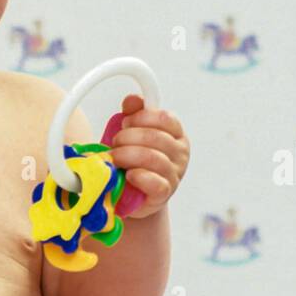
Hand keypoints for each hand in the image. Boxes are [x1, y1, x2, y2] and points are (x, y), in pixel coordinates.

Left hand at [109, 94, 189, 218]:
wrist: (135, 195)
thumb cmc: (135, 161)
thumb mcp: (133, 134)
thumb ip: (134, 115)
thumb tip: (131, 100)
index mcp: (176, 134)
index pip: (165, 118)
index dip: (141, 117)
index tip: (125, 123)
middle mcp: (180, 153)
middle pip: (155, 137)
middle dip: (128, 137)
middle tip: (115, 143)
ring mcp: (174, 174)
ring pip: (152, 158)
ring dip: (127, 155)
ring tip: (115, 157)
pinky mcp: (164, 193)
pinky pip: (155, 183)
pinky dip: (138, 176)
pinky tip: (128, 174)